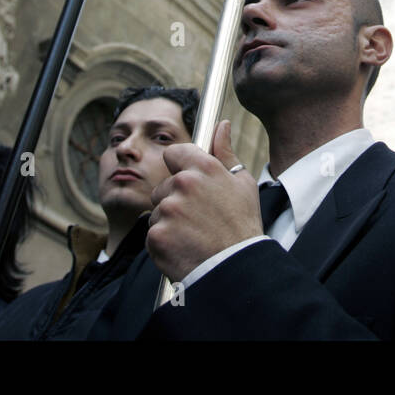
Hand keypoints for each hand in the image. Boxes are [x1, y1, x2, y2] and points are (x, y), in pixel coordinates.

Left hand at [145, 120, 261, 281]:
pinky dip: (164, 243)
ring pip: (157, 211)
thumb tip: (222, 125)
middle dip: (175, 200)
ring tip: (193, 236)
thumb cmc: (241, 226)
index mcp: (203, 168)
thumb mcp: (242, 184)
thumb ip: (225, 152)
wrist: (236, 269)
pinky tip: (184, 248)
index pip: (173, 153)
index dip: (180, 167)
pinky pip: (153, 234)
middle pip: (163, 186)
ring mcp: (167, 210)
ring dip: (168, 222)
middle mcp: (182, 184)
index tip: (189, 182)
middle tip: (198, 219)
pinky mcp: (156, 235)